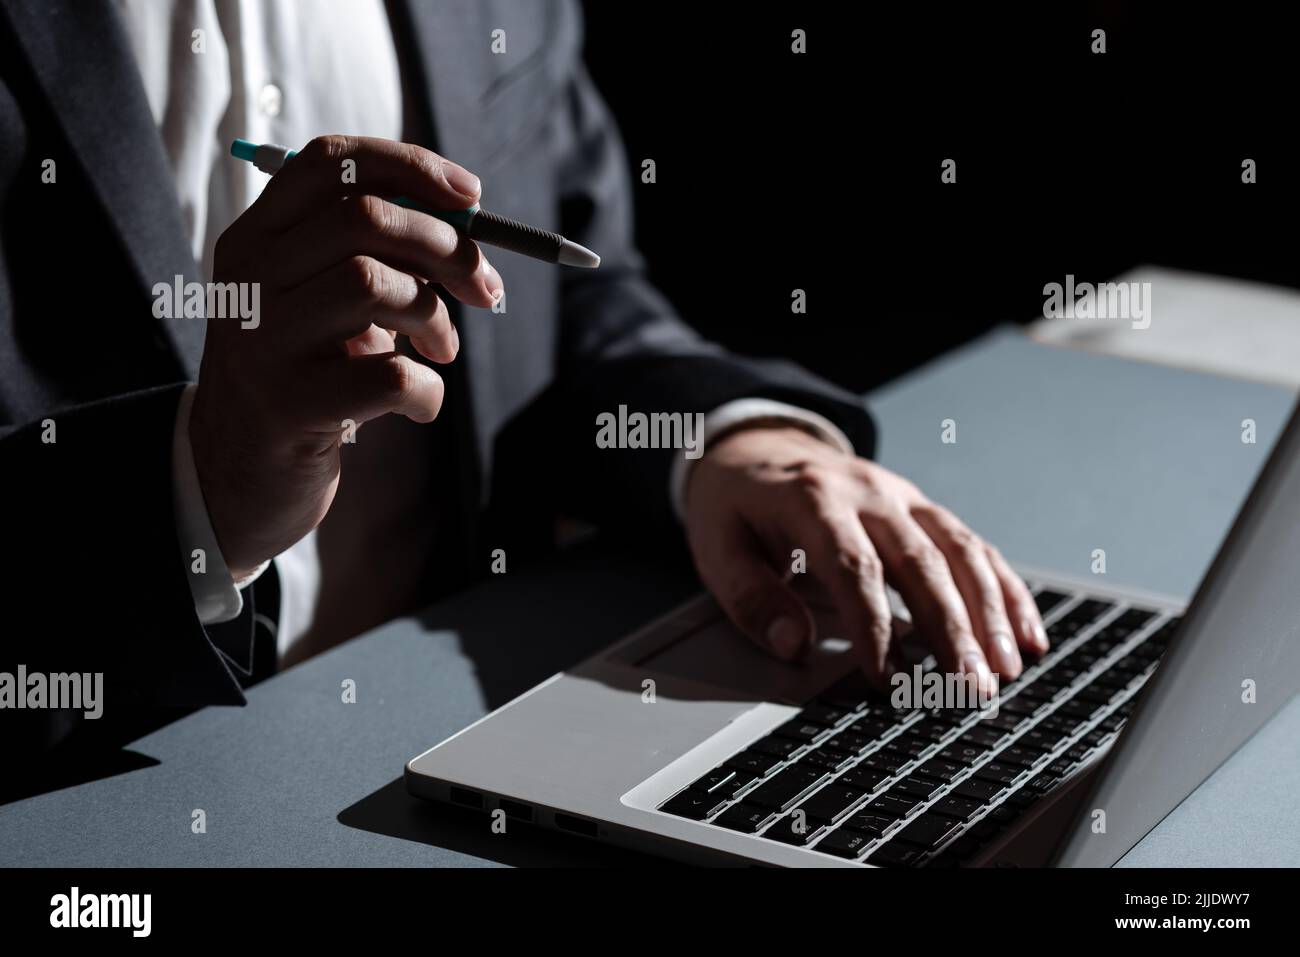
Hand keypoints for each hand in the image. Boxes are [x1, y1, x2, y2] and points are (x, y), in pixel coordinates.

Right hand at [190, 136, 503, 577]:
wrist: (238, 475)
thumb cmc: (307, 375)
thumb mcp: (326, 302)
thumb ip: (378, 255)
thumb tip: (469, 224)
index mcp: (256, 238)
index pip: (330, 162)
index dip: (412, 167)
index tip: (473, 198)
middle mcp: (249, 279)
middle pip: (364, 218)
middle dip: (447, 247)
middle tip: (485, 288)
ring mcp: (262, 342)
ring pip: (375, 284)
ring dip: (435, 317)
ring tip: (441, 349)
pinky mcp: (288, 406)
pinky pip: (390, 375)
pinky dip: (428, 389)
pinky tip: (420, 406)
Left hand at [683, 426, 1047, 692]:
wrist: (758, 446)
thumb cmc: (737, 505)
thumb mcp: (717, 546)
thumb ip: (750, 597)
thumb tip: (792, 646)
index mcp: (811, 498)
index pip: (852, 566)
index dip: (873, 625)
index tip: (887, 677)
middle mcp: (867, 492)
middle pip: (919, 561)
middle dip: (951, 629)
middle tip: (969, 687)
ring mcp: (902, 497)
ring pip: (959, 552)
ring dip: (989, 613)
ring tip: (1005, 669)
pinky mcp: (923, 509)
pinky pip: (974, 546)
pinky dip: (1005, 591)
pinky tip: (1026, 633)